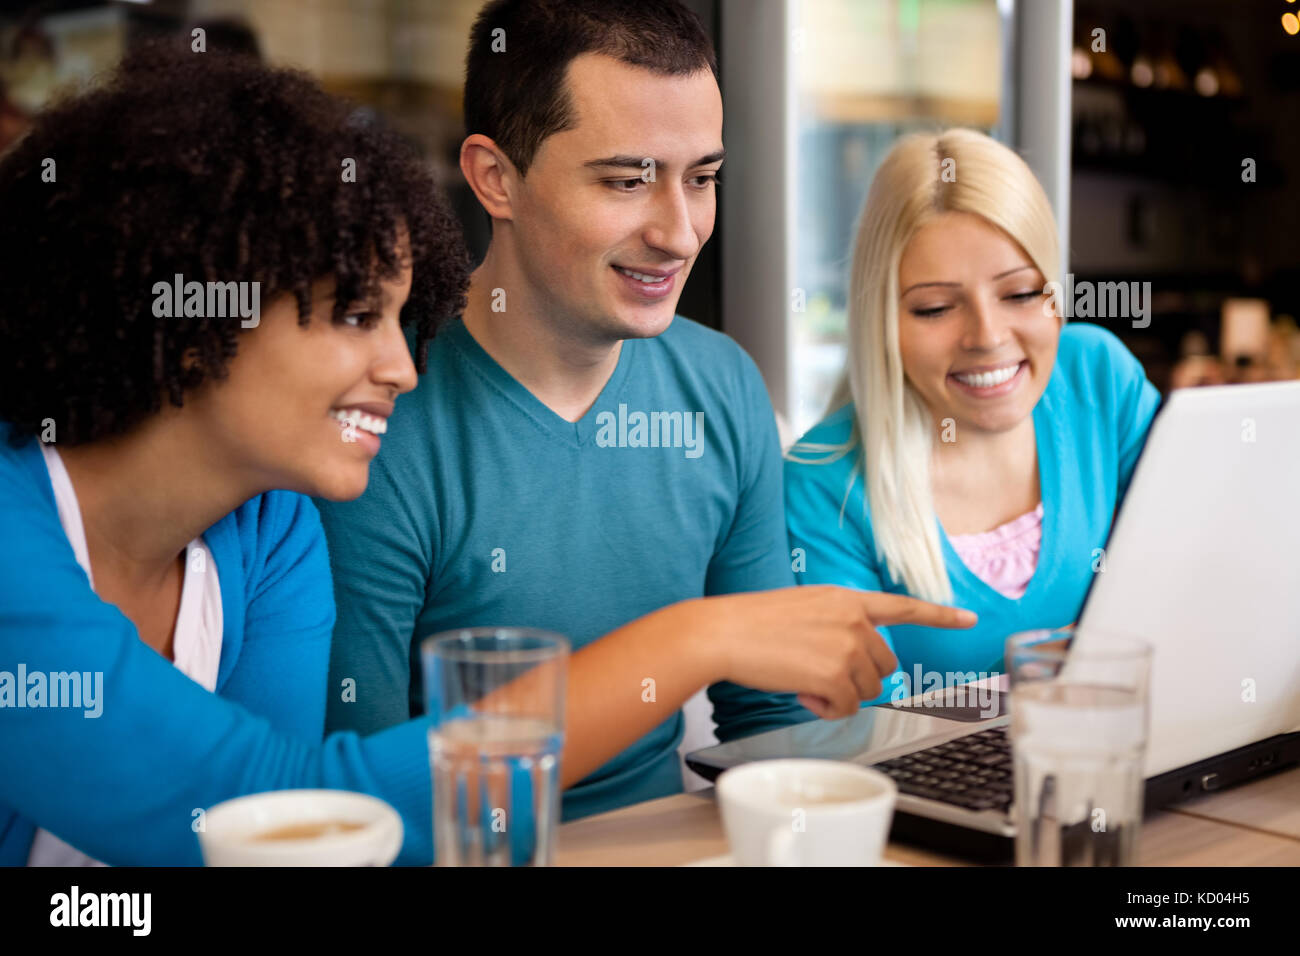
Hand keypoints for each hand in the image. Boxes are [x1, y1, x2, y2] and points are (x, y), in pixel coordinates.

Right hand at [700, 585, 976, 719]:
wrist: (724, 632)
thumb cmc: (752, 623)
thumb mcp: (803, 608)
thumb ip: (834, 624)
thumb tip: (845, 660)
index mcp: (846, 599)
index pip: (902, 606)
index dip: (939, 615)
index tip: (968, 618)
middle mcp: (854, 621)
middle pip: (885, 666)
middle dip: (859, 679)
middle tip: (819, 679)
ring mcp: (847, 648)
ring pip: (869, 690)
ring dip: (841, 695)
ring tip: (805, 684)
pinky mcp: (835, 676)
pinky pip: (848, 707)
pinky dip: (827, 709)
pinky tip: (803, 695)